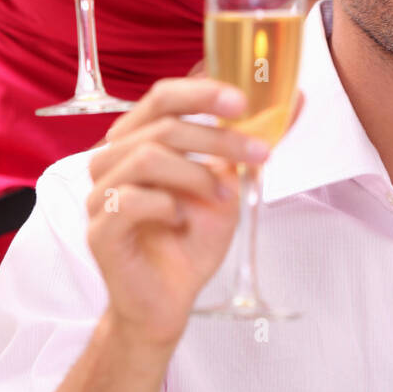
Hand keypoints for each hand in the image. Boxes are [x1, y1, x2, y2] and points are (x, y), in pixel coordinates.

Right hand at [86, 78, 304, 348]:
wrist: (169, 299)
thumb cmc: (192, 237)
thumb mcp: (230, 183)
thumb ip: (249, 144)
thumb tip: (293, 102)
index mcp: (138, 138)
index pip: (163, 97)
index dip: (201, 92)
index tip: (242, 101)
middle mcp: (113, 158)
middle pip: (162, 124)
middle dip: (217, 136)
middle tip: (258, 151)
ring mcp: (101, 192)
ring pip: (147, 157)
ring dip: (196, 174)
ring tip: (222, 198)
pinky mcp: (99, 228)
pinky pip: (131, 200)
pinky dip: (167, 205)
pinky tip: (180, 221)